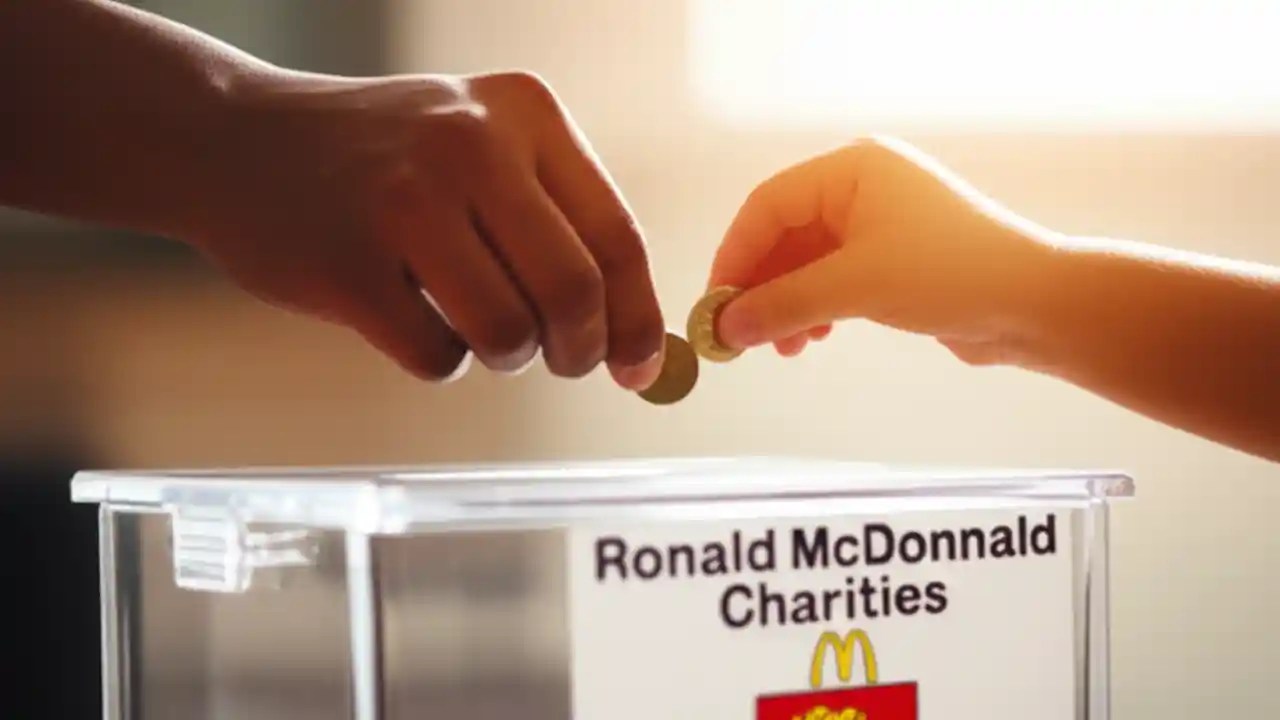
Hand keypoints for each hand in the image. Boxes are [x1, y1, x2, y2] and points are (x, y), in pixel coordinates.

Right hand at [189, 70, 664, 387]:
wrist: (234, 138)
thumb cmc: (383, 160)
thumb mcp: (480, 145)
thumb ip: (559, 224)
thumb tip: (633, 342)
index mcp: (523, 111)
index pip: (616, 235)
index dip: (637, 318)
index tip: (638, 368)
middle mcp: (470, 144)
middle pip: (573, 293)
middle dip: (579, 350)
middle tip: (561, 361)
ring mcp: (404, 202)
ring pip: (509, 334)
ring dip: (504, 355)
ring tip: (469, 321)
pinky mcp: (347, 266)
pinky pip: (439, 357)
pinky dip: (437, 358)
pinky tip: (406, 314)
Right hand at [706, 136, 1056, 362]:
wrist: (1035, 305)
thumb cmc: (952, 274)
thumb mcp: (856, 286)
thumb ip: (783, 305)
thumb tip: (726, 329)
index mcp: (852, 169)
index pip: (768, 205)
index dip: (734, 256)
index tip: (715, 305)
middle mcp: (862, 188)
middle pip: (784, 235)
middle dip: (761, 288)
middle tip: (740, 335)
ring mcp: (879, 224)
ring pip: (806, 263)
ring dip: (787, 305)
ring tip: (783, 348)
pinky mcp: (892, 261)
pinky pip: (832, 280)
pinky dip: (815, 309)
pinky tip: (811, 338)